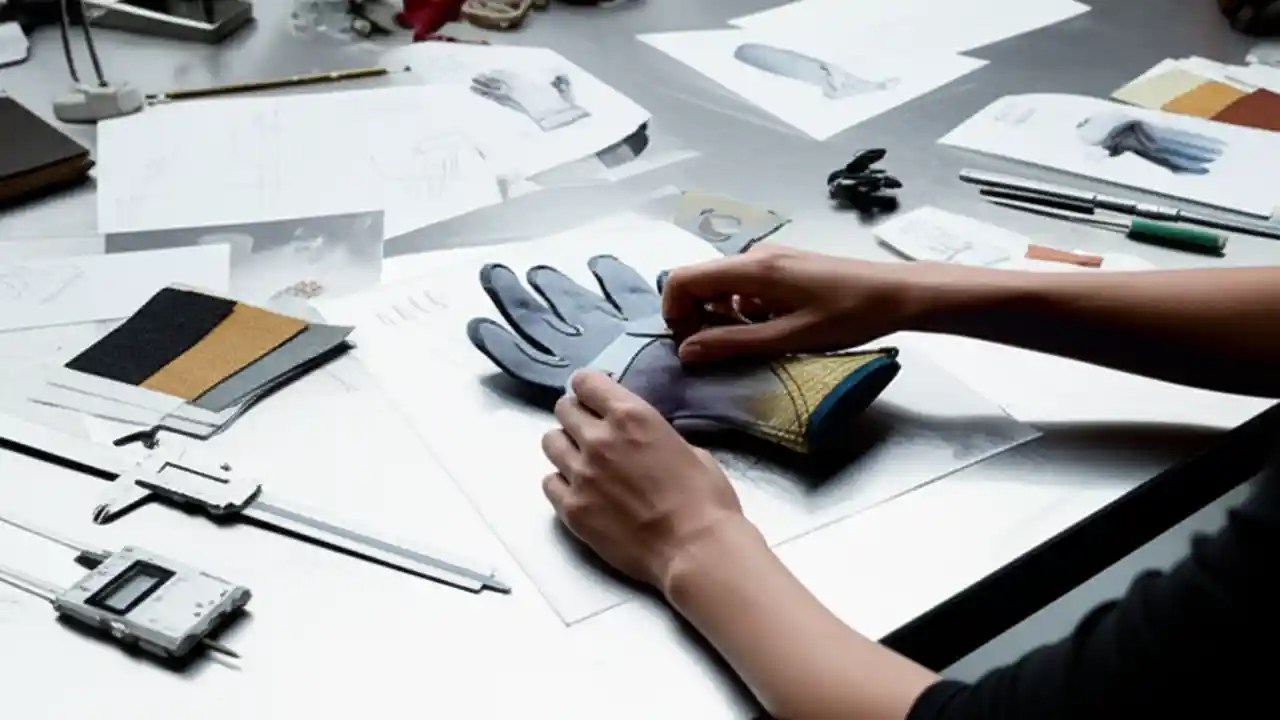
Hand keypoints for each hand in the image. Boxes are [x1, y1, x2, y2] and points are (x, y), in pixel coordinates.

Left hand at [541, 370, 745, 591]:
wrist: (694, 549)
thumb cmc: (705, 499)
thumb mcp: (688, 448)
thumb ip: (654, 435)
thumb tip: (639, 438)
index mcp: (631, 416)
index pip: (586, 382)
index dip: (590, 388)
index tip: (596, 397)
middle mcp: (598, 439)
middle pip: (563, 409)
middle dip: (577, 415)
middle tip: (591, 430)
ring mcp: (580, 475)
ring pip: (550, 442)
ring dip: (566, 446)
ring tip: (583, 461)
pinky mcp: (571, 508)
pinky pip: (549, 483)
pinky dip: (562, 482)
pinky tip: (581, 490)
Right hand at [662, 245, 933, 363]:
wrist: (896, 293)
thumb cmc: (847, 316)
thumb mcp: (788, 338)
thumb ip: (734, 343)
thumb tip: (686, 351)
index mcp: (752, 269)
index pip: (684, 278)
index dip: (673, 311)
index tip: (686, 343)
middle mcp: (754, 256)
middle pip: (700, 281)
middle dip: (695, 316)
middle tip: (713, 351)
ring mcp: (770, 258)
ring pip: (722, 285)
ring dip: (720, 315)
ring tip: (744, 345)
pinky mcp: (784, 266)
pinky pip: (745, 285)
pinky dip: (741, 308)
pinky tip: (767, 330)